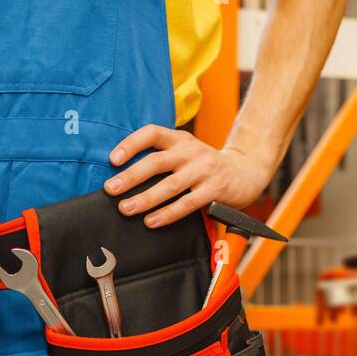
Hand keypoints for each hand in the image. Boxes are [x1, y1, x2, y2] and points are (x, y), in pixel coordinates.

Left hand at [103, 126, 272, 228]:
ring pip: (169, 185)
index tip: (113, 159)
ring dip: (145, 198)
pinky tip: (151, 221)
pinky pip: (187, 204)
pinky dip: (167, 214)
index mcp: (180, 139)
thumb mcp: (186, 153)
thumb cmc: (205, 166)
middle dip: (131, 176)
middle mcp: (191, 151)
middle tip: (111, 189)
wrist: (245, 172)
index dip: (131, 144)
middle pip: (156, 162)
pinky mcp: (214, 190)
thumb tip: (124, 177)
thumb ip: (163, 159)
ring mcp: (204, 170)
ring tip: (126, 208)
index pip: (152, 134)